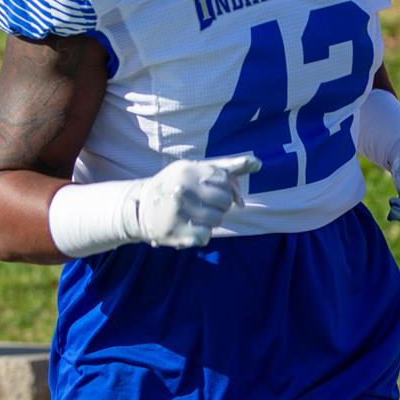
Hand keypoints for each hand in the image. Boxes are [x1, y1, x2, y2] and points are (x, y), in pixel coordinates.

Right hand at [132, 154, 258, 248]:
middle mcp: (182, 189)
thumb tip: (258, 163)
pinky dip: (200, 234)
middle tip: (203, 204)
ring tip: (194, 215)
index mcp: (188, 170)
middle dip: (219, 204)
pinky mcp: (176, 233)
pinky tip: (188, 227)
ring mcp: (179, 212)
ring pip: (217, 220)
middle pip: (224, 201)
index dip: (224, 187)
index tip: (210, 190)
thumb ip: (226, 167)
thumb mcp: (194, 170)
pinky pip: (206, 236)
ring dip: (210, 220)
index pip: (225, 180)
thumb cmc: (174, 185)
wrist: (140, 209)